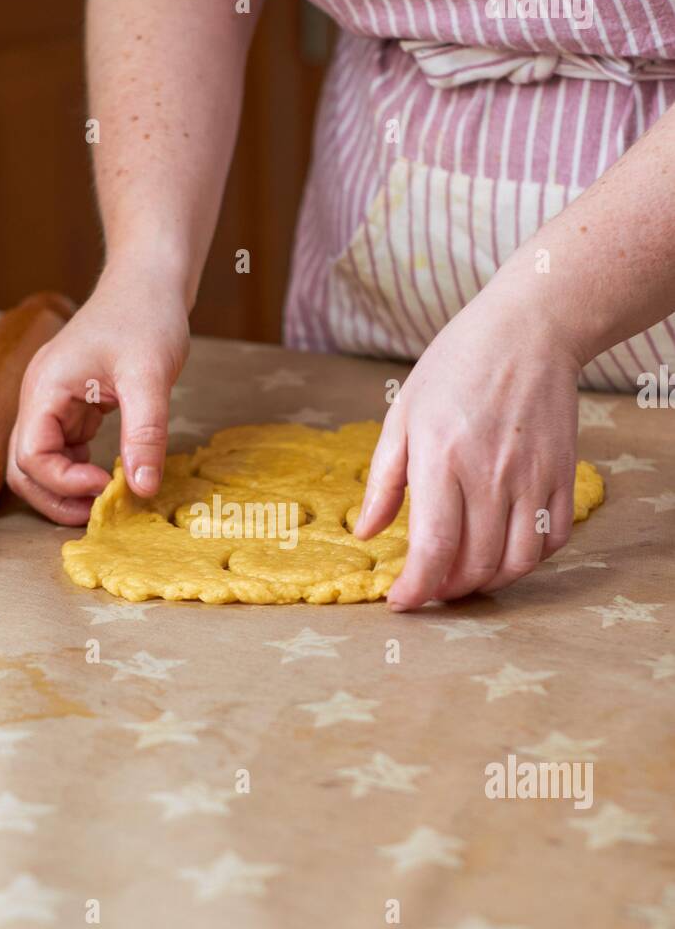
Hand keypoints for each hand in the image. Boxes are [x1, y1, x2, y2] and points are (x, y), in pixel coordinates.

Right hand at [7, 260, 189, 523]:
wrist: (149, 281)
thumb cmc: (146, 316)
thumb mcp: (150, 377)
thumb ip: (145, 434)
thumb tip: (141, 489)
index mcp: (45, 387)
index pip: (31, 455)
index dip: (64, 482)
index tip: (108, 485)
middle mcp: (39, 397)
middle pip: (23, 467)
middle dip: (56, 497)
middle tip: (99, 512)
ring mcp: (52, 402)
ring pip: (40, 463)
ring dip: (66, 489)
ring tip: (106, 499)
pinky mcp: (72, 406)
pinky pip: (62, 450)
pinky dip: (79, 470)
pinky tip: (111, 475)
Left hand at [354, 288, 580, 608]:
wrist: (530, 328)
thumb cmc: (457, 365)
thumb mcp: (404, 414)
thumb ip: (384, 480)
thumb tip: (366, 532)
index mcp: (442, 457)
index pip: (434, 548)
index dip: (416, 588)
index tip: (401, 600)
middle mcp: (491, 473)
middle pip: (474, 564)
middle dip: (447, 590)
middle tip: (430, 587)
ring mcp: (533, 477)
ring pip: (517, 562)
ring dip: (488, 583)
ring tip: (465, 576)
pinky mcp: (563, 475)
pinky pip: (552, 541)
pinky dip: (527, 560)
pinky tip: (503, 550)